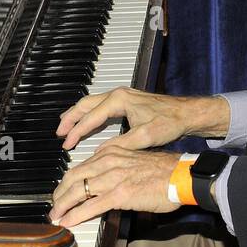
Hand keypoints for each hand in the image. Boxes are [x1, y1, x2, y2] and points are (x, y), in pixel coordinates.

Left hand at [49, 147, 179, 227]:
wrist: (181, 175)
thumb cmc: (166, 171)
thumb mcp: (135, 162)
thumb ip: (118, 168)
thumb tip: (107, 182)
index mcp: (112, 153)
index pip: (81, 166)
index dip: (67, 181)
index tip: (62, 191)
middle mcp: (109, 162)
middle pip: (73, 177)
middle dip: (59, 193)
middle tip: (54, 205)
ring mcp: (113, 178)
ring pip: (78, 191)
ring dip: (62, 205)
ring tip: (56, 215)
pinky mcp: (120, 194)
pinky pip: (91, 205)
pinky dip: (75, 214)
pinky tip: (68, 220)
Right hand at [56, 90, 230, 155]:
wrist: (187, 114)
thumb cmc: (170, 122)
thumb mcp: (145, 136)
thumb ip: (122, 144)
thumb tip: (101, 152)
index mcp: (120, 100)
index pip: (91, 117)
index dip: (77, 132)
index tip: (67, 144)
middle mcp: (118, 94)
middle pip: (85, 104)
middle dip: (70, 118)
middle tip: (59, 133)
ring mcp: (122, 96)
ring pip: (91, 103)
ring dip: (78, 114)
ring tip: (65, 126)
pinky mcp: (127, 101)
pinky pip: (100, 105)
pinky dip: (89, 113)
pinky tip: (86, 122)